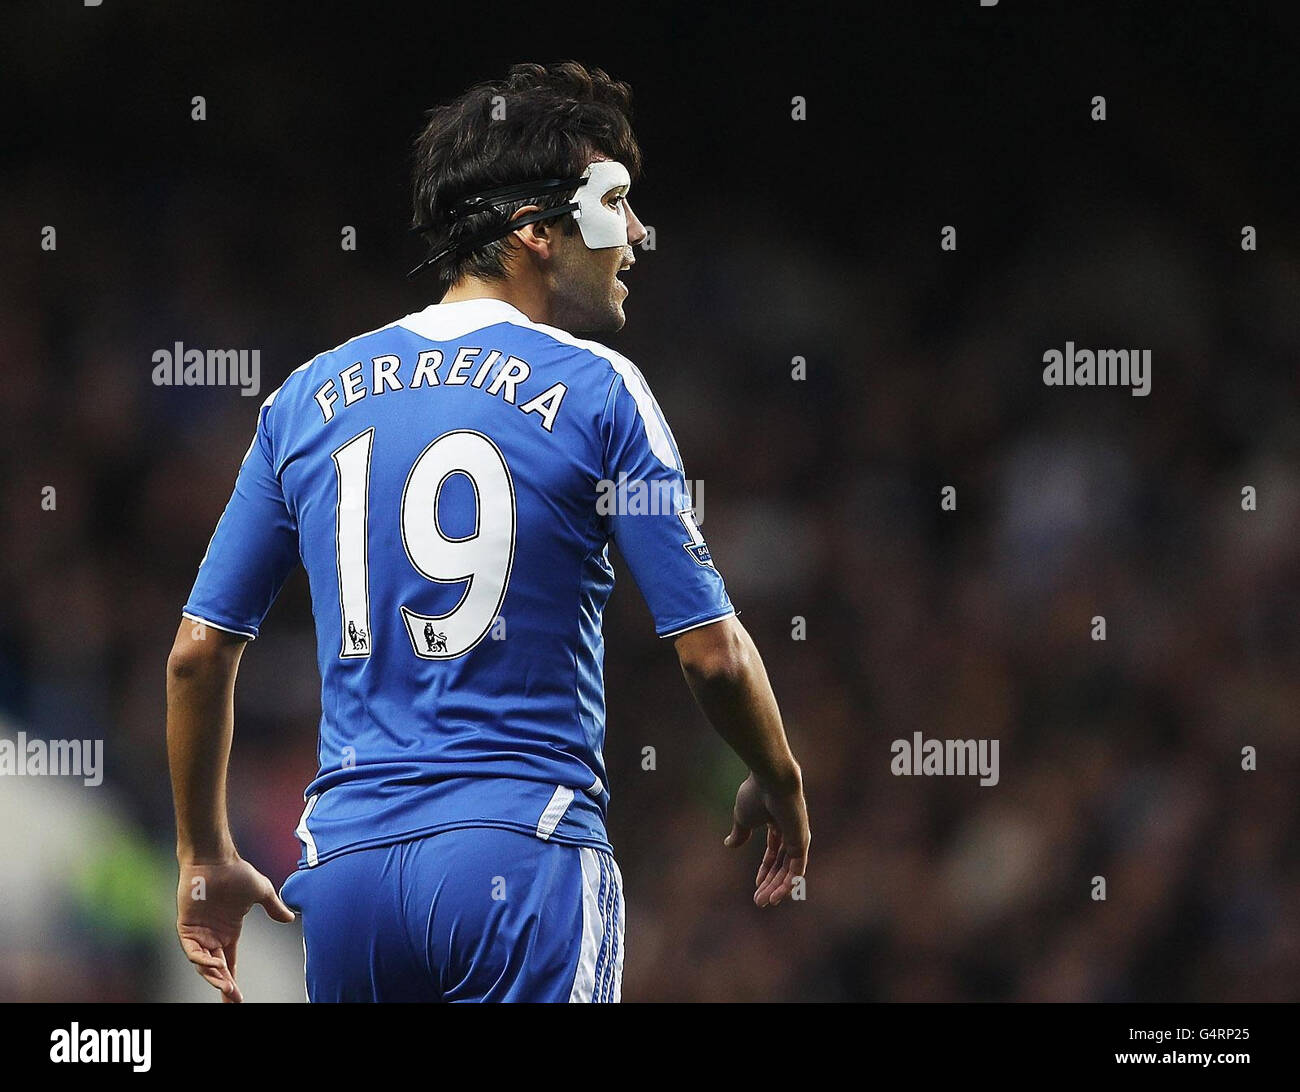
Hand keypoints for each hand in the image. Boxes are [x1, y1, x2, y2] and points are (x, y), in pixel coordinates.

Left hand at [176, 855, 295, 1002]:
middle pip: (216, 970)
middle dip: (224, 986)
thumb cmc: (236, 872)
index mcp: (228, 932)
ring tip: (226, 985)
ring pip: (203, 964)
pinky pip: (191, 950)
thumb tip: (290, 918)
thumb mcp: (262, 892)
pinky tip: (213, 964)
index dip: (232, 981)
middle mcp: (212, 936)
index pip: (229, 964)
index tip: (238, 999)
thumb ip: (274, 908)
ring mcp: (199, 932)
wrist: (215, 860)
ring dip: (213, 975)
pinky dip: (200, 959)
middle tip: (233, 999)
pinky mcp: (186, 926)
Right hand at [724, 771, 809, 906]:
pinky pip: (797, 868)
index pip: (774, 851)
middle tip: (759, 902)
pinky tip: (778, 896)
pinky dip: (788, 883)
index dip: (765, 869)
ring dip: (777, 888)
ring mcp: (798, 837)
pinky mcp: (802, 841)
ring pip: (789, 870)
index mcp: (777, 822)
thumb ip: (739, 832)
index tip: (756, 885)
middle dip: (770, 883)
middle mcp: (790, 831)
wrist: (771, 780)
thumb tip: (729, 844)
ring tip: (765, 902)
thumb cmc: (756, 794)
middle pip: (781, 864)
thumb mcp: (743, 817)